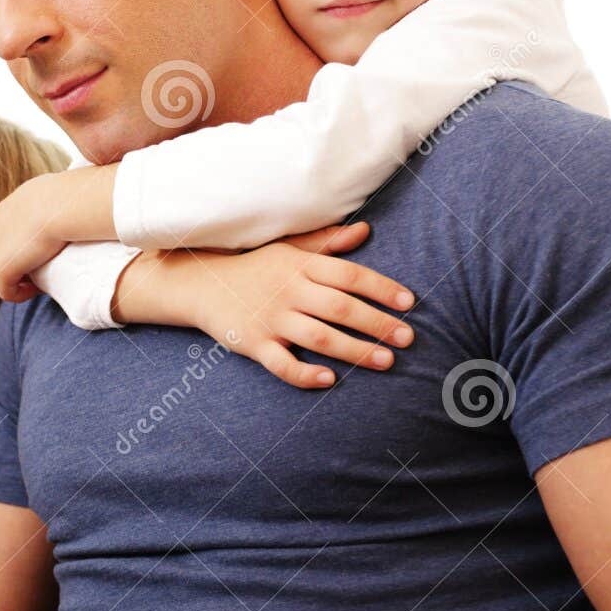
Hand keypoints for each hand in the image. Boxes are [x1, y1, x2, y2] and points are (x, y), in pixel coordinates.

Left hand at [0, 165, 121, 301]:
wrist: (60, 206)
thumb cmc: (69, 196)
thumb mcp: (61, 190)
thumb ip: (59, 199)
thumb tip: (75, 203)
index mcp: (9, 207)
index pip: (12, 229)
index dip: (28, 243)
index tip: (48, 250)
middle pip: (5, 249)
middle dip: (23, 261)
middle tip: (47, 267)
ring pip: (5, 270)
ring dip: (23, 278)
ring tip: (44, 280)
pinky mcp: (2, 268)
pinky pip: (6, 290)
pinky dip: (20, 294)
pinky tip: (38, 291)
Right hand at [183, 222, 415, 388]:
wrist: (201, 285)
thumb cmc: (253, 267)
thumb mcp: (288, 248)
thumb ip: (326, 243)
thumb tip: (365, 230)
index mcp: (300, 266)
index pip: (350, 275)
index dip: (382, 288)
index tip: (409, 303)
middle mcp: (288, 291)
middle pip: (341, 308)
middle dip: (378, 324)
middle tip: (408, 338)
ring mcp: (270, 319)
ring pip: (319, 337)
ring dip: (355, 350)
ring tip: (385, 361)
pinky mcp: (254, 344)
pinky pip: (281, 363)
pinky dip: (305, 373)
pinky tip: (329, 379)